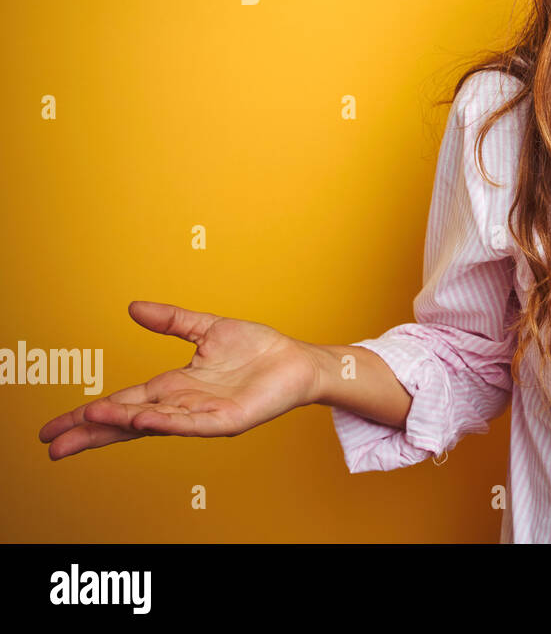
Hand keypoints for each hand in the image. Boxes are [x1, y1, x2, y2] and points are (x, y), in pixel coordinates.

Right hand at [38, 301, 320, 459]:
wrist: (297, 361)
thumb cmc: (256, 350)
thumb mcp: (207, 329)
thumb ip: (171, 321)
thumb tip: (133, 307)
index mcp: (174, 387)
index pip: (122, 402)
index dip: (88, 414)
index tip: (53, 428)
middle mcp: (183, 405)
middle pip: (127, 421)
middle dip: (91, 431)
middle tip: (52, 444)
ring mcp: (204, 414)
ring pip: (155, 423)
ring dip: (123, 421)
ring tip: (90, 419)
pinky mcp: (229, 419)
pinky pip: (193, 423)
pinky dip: (168, 422)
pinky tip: (144, 420)